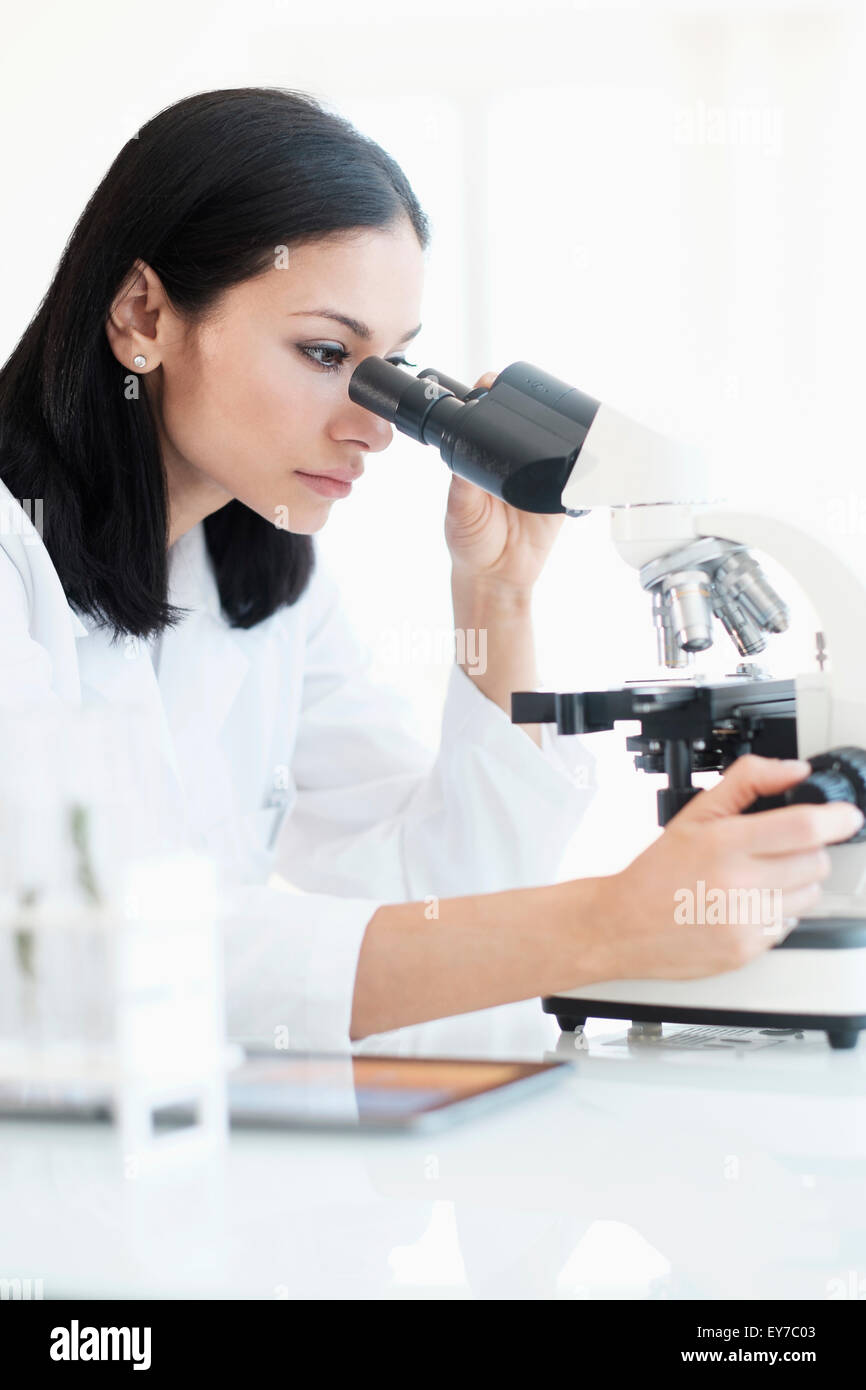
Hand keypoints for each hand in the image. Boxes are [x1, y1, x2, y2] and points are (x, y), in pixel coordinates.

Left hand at [444, 370, 565, 595]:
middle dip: (530, 402)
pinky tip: (583, 458)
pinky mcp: (561, 493)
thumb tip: (465, 450)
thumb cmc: (471, 542)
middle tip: (534, 399)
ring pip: (552, 439)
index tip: (493, 381)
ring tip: (563, 421)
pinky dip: (584, 464)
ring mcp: (538, 473)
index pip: (484, 412)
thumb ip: (464, 484)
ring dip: (559, 427)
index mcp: (480, 456)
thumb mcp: (461, 510)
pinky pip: (578, 474)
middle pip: (522, 417)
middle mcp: (510, 459)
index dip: (489, 391)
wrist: (498, 575)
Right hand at [579, 755, 864, 982]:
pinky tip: (746, 905)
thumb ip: (747, 781)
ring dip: (796, 883)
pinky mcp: (748, 951)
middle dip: (808, 850)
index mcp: (724, 844)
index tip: (847, 817)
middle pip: (815, 862)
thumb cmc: (657, 872)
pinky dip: (777, 912)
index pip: (802, 827)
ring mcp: (745, 922)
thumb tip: (792, 771)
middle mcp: (738, 885)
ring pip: (809, 895)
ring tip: (759, 879)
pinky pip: (789, 925)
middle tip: (780, 848)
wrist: (623, 925)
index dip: (836, 819)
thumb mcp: (695, 813)